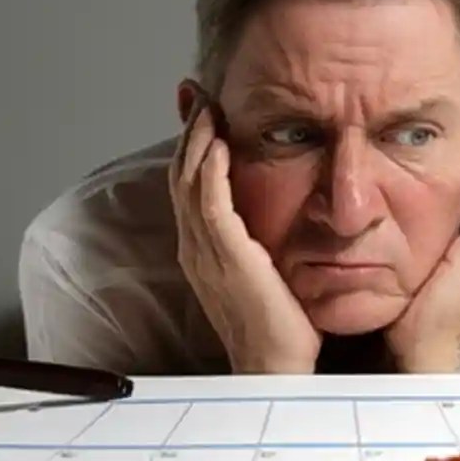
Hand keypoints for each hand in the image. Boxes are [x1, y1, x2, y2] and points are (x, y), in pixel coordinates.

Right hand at [168, 99, 321, 373]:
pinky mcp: (226, 257)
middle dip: (188, 129)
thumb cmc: (278, 327)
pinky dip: (211, 170)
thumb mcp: (263, 272)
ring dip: (197, 139)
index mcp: (202, 249)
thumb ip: (257, 240)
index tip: (200, 110)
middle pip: (181, 174)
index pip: (189, 184)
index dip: (191, 145)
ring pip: (190, 181)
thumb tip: (268, 216)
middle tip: (196, 93)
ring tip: (207, 105)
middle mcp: (195, 246)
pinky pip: (211, 204)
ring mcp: (206, 252)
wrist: (275, 366)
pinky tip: (219, 144)